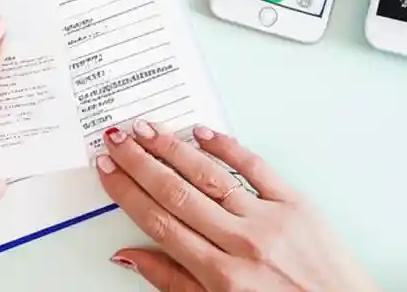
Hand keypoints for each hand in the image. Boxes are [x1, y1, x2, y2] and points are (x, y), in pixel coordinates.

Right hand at [96, 122, 378, 291]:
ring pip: (210, 176)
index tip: (108, 170)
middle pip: (177, 194)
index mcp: (220, 277)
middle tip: (115, 139)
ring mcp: (271, 221)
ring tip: (146, 129)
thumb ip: (172, 282)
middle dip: (140, 163)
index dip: (128, 192)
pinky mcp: (298, 205)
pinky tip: (202, 132)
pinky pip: (257, 168)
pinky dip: (227, 147)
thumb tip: (127, 255)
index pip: (160, 223)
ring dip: (173, 149)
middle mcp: (243, 245)